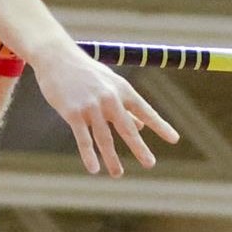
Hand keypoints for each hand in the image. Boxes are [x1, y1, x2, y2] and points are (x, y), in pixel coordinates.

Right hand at [32, 46, 180, 175]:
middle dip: (139, 148)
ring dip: (112, 158)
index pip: (145, 111)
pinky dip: (89, 155)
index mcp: (122, 90)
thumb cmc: (86, 72)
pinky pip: (83, 138)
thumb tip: (141, 126)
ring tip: (118, 174)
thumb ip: (125, 106)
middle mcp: (110, 98)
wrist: (57, 57)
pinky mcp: (73, 112)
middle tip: (150, 164)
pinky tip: (94, 169)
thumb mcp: (110, 84)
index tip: (174, 139)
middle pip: (127, 128)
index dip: (160, 126)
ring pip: (105, 138)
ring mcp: (91, 106)